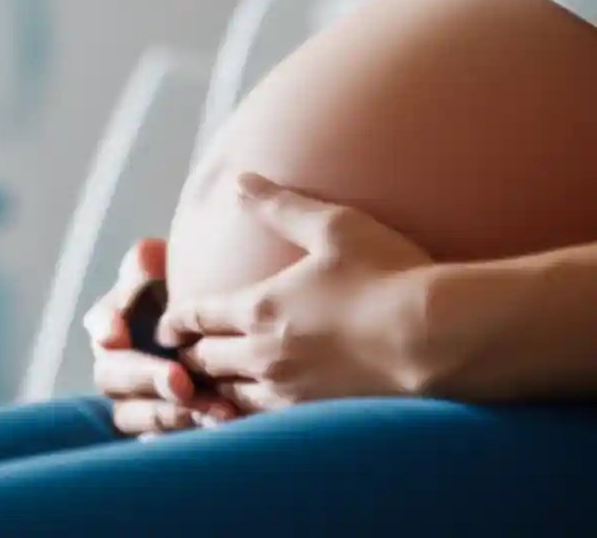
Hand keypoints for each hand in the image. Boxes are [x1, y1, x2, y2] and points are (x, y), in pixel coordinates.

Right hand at [84, 239, 236, 435]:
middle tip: (181, 380)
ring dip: (170, 413)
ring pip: (133, 416)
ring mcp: (133, 401)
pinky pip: (162, 443)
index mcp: (113, 322)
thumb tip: (147, 256)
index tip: (118, 330)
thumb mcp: (170, 273)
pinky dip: (188, 436)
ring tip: (214, 409)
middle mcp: (114, 365)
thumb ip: (152, 263)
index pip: (100, 323)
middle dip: (146, 378)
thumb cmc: (191, 295)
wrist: (227, 336)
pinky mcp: (160, 430)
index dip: (105, 327)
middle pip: (113, 376)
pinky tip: (221, 426)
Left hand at [158, 172, 435, 412]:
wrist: (438, 337)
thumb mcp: (333, 227)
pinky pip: (259, 424)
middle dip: (189, 356)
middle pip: (202, 360)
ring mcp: (287, 390)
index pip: (195, 316)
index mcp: (260, 307)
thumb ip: (281, 206)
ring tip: (207, 387)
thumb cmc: (390, 274)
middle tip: (181, 356)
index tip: (165, 326)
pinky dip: (242, 417)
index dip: (174, 321)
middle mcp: (263, 353)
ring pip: (226, 396)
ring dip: (212, 389)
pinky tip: (246, 416)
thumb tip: (240, 179)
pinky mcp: (313, 417)